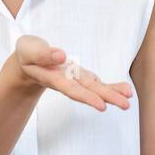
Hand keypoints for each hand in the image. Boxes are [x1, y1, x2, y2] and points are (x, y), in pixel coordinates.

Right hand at [11, 34, 132, 111]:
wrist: (26, 62)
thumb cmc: (27, 54)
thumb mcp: (28, 50)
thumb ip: (42, 54)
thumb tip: (61, 55)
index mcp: (52, 76)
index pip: (70, 88)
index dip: (85, 96)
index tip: (100, 105)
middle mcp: (66, 80)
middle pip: (87, 90)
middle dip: (106, 97)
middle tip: (125, 105)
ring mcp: (74, 79)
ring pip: (94, 88)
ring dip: (112, 94)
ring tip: (129, 100)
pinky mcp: (80, 76)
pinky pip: (98, 83)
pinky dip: (112, 87)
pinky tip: (127, 91)